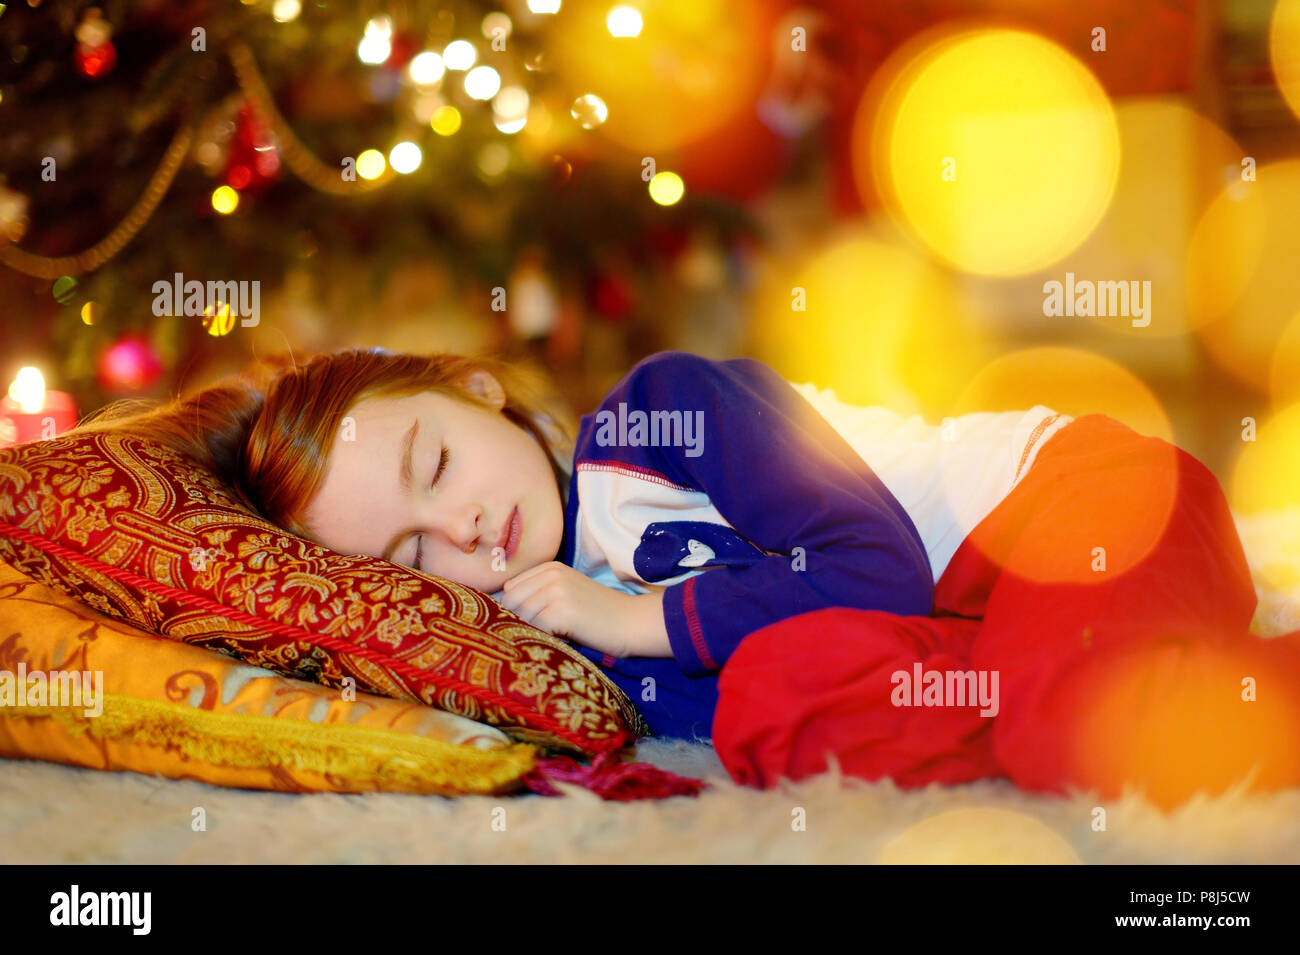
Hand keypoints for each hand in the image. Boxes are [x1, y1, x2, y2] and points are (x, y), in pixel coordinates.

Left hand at [499, 561, 670, 658]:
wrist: (631, 622)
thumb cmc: (598, 615)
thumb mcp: (566, 593)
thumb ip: (538, 595)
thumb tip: (499, 612)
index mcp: (549, 567)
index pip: (509, 588)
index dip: (512, 610)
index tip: (524, 625)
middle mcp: (550, 574)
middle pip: (509, 602)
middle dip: (515, 622)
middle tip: (534, 637)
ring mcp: (555, 591)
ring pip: (519, 616)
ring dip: (528, 632)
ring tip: (548, 639)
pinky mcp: (560, 610)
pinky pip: (532, 628)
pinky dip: (539, 639)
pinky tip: (556, 642)